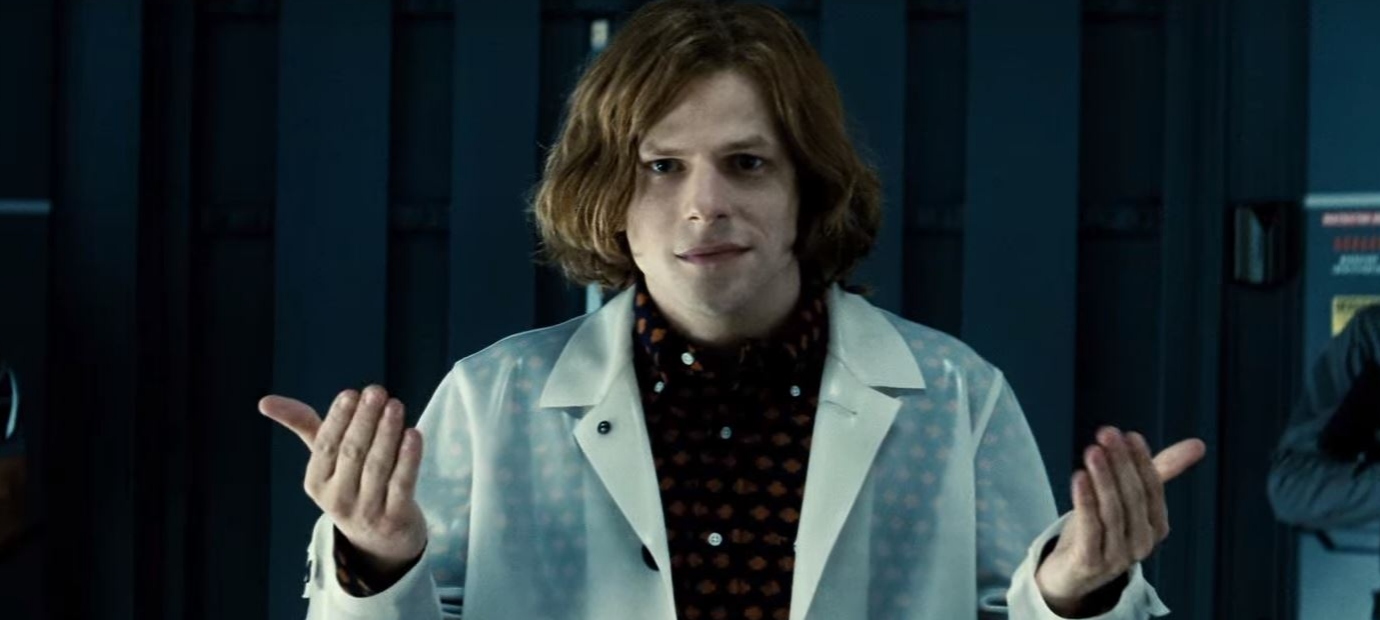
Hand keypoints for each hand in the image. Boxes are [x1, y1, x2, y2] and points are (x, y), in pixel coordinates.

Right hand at [260, 385, 427, 576]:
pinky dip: (408, 459)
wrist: (379, 541)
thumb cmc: (351, 485)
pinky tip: (413, 434)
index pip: (325, 446)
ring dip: (386, 433)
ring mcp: (367, 512)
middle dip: (364, 420)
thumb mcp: (326, 461)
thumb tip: (264, 401)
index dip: (338, 419)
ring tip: (395, 405)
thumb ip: (305, 427)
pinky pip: (402, 485)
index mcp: (316, 482)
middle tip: (377, 391)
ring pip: (376, 466)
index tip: (351, 393)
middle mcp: (337, 499)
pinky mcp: (395, 519)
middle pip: (351, 453)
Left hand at [1035, 428, 1205, 616]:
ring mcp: (1117, 557)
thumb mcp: (1128, 499)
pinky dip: (1086, 502)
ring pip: (1113, 512)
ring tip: (1093, 451)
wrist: (1069, 573)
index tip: (1129, 435)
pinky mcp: (1090, 563)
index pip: (1152, 489)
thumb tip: (1199, 444)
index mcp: (1155, 526)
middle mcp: (1142, 543)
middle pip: (1133, 498)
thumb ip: (1157, 471)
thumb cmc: (1101, 529)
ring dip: (1103, 479)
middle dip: (1120, 464)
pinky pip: (1091, 529)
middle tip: (1107, 434)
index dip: (1141, 462)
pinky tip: (1078, 477)